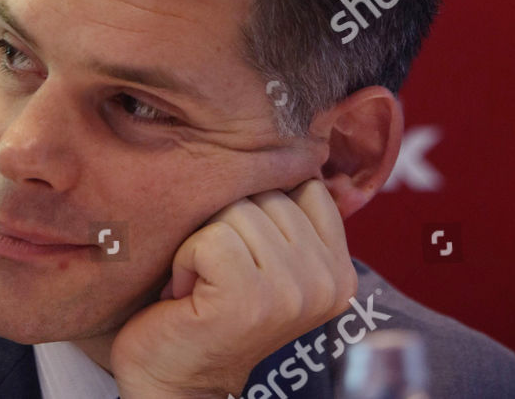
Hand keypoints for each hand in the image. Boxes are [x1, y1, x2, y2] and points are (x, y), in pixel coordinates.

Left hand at [109, 180, 356, 398]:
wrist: (175, 377)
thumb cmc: (212, 303)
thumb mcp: (265, 255)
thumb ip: (288, 210)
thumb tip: (303, 139)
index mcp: (339, 268)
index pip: (304, 180)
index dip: (260, 203)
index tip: (246, 250)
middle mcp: (328, 281)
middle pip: (266, 192)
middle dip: (227, 224)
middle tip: (219, 274)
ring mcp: (293, 292)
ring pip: (236, 211)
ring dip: (203, 242)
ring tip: (204, 284)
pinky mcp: (251, 299)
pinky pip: (210, 237)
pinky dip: (185, 259)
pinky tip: (187, 294)